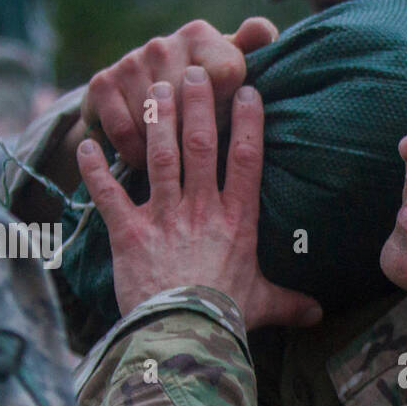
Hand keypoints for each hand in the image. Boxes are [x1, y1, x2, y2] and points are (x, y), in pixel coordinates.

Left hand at [76, 67, 322, 328]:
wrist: (186, 333)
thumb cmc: (227, 317)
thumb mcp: (265, 305)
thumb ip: (291, 303)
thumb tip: (320, 313)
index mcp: (237, 221)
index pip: (245, 160)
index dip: (248, 122)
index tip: (248, 92)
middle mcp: (201, 209)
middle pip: (200, 145)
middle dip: (198, 105)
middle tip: (195, 72)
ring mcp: (164, 217)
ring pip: (160, 156)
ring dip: (156, 120)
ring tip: (155, 89)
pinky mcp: (129, 233)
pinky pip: (109, 194)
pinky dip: (95, 169)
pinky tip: (86, 144)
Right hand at [81, 17, 277, 168]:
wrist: (137, 97)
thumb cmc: (200, 93)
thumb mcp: (229, 72)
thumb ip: (251, 50)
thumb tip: (265, 31)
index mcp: (201, 36)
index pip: (226, 73)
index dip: (229, 107)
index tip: (226, 121)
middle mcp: (164, 43)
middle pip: (191, 107)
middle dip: (198, 136)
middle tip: (201, 154)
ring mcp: (131, 61)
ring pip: (158, 123)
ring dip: (169, 152)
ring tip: (176, 165)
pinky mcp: (103, 84)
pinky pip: (126, 131)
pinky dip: (138, 154)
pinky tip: (146, 162)